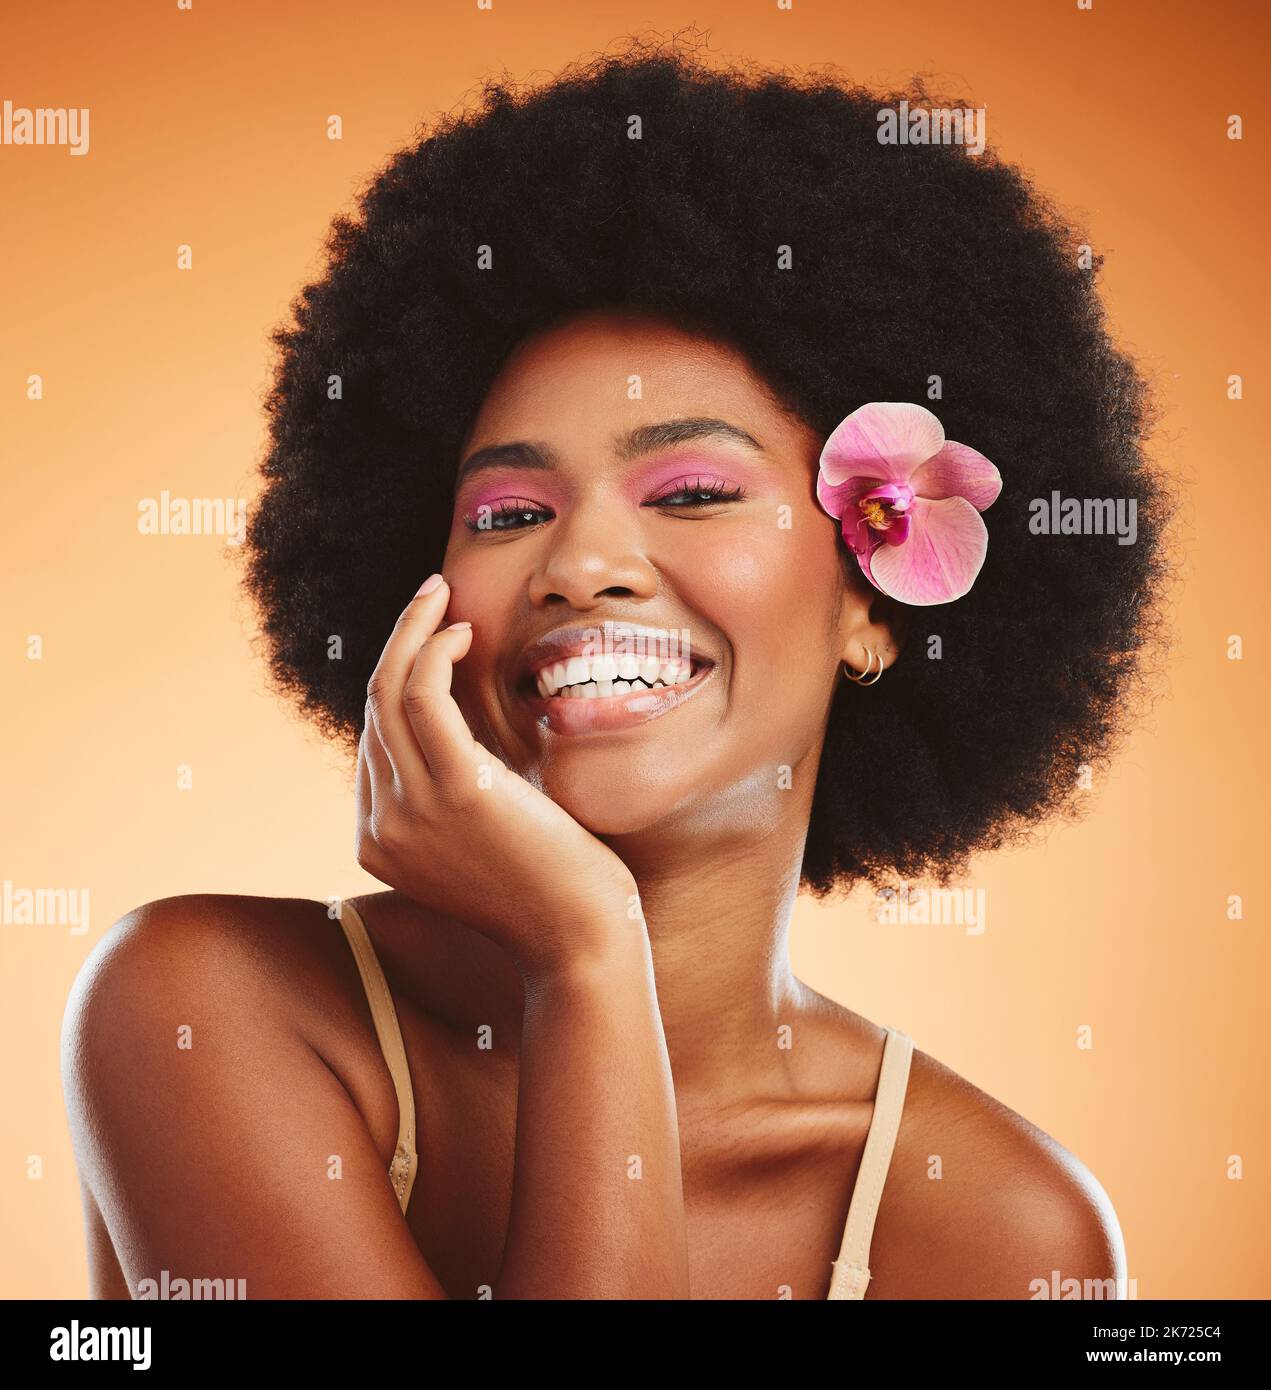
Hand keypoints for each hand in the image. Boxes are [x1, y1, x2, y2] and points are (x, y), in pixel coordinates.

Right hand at [356, 575, 642, 976]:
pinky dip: (434, 649)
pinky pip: (420, 694)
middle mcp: (379, 827)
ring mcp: (408, 810)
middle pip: (373, 708)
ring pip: (387, 690)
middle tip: (432, 596)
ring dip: (412, 629)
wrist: (579, 939)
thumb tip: (455, 734)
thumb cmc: (548, 888)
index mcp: (378, 843)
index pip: (374, 742)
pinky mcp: (454, 790)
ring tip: (443, 595)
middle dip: (398, 641)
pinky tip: (463, 631)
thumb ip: (452, 795)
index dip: (398, 681)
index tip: (434, 641)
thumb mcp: (480, 839)